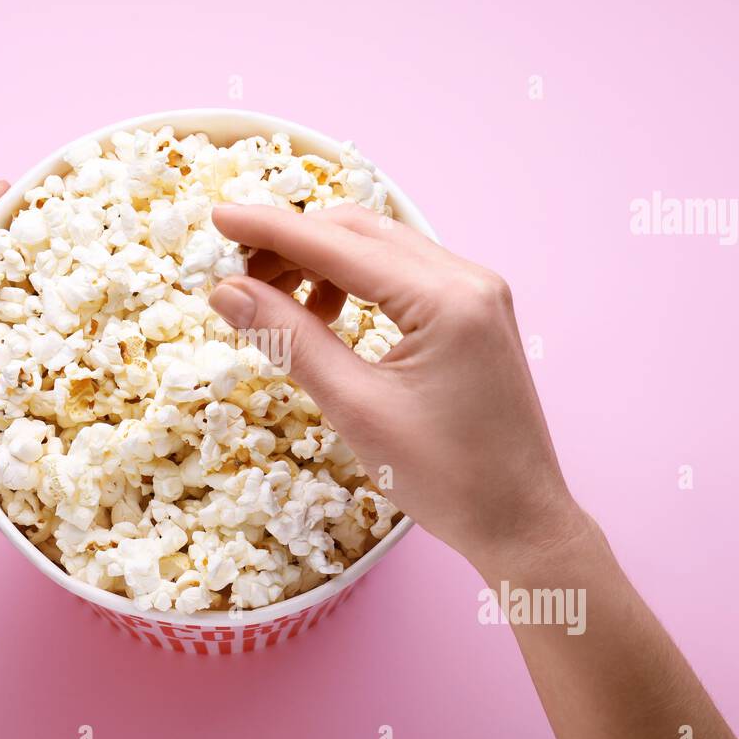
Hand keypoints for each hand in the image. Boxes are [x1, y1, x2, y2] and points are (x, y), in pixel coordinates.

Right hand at [207, 203, 591, 571]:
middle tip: (236, 275)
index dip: (271, 229)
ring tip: (277, 306)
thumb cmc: (447, 478)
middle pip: (360, 232)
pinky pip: (401, 276)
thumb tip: (227, 292)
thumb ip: (290, 339)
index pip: (339, 244)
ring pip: (380, 250)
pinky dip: (353, 284)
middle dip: (293, 245)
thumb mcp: (355, 408)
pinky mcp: (474, 314)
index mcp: (447, 298)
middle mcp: (468, 279)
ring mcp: (477, 294)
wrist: (520, 522)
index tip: (218, 217)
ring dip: (321, 263)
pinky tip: (324, 318)